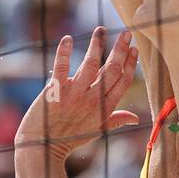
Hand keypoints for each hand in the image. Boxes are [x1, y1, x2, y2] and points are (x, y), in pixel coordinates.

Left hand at [15, 27, 139, 161]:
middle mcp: (92, 100)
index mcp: (104, 108)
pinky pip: (61, 66)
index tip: (134, 49)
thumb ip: (116, 120)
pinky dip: (64, 52)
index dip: (130, 64)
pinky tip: (68, 39)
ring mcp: (74, 94)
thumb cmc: (69, 139)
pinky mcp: (55, 90)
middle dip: (121, 50)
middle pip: (112, 70)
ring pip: (91, 64)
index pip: (123, 82)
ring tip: (101, 29)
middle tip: (127, 33)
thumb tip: (136, 117)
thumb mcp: (97, 131)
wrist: (42, 147)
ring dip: (97, 45)